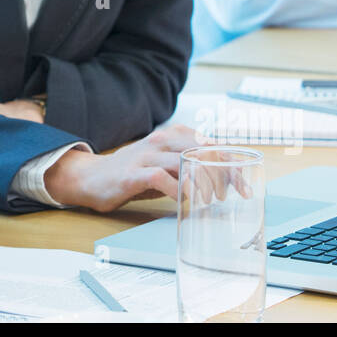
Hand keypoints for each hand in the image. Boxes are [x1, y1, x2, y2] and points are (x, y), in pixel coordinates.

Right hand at [42, 124, 247, 211]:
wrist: (92, 177)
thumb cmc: (134, 174)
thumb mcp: (166, 165)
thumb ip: (190, 166)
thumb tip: (225, 180)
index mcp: (173, 135)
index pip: (211, 144)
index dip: (231, 164)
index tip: (244, 184)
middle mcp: (162, 140)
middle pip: (203, 150)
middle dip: (225, 173)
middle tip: (234, 194)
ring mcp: (147, 155)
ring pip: (186, 162)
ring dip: (204, 183)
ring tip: (212, 200)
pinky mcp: (134, 173)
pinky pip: (162, 178)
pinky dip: (178, 190)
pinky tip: (186, 201)